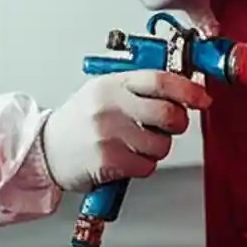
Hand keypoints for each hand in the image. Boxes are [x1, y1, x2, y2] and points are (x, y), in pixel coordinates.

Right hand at [41, 70, 210, 191]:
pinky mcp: (107, 161)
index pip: (159, 80)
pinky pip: (146, 166)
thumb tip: (181, 90)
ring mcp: (108, 134)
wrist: (45, 149)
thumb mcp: (103, 92)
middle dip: (177, 124)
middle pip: (167, 114)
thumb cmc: (79, 121)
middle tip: (169, 127)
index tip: (202, 99)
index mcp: (112, 84)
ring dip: (156, 149)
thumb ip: (138, 89)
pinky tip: (125, 159)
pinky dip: (142, 166)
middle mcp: (109, 106)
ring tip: (136, 145)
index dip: (188, 89)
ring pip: (160, 144)